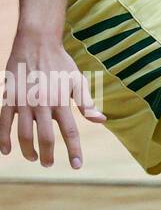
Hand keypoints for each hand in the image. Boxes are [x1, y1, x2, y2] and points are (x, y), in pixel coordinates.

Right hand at [1, 36, 105, 168]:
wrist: (37, 44)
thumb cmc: (60, 64)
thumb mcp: (77, 81)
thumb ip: (87, 103)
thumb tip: (101, 120)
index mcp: (61, 100)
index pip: (70, 131)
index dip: (74, 150)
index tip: (76, 166)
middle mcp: (43, 104)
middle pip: (46, 137)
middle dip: (48, 154)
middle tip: (49, 165)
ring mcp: (24, 102)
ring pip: (23, 133)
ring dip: (27, 150)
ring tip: (33, 158)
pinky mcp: (9, 99)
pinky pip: (4, 122)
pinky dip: (3, 138)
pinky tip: (6, 151)